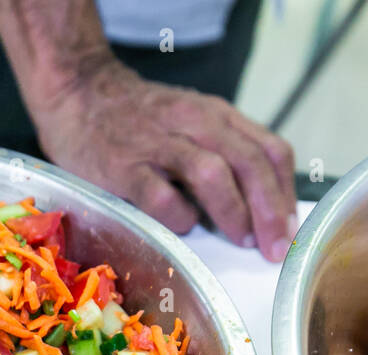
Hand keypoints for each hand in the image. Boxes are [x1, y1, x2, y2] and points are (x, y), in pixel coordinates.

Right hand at [30, 61, 296, 260]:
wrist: (79, 94)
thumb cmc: (139, 121)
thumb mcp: (190, 122)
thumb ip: (222, 155)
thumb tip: (256, 212)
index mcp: (216, 115)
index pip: (269, 149)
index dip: (285, 193)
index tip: (288, 229)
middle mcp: (193, 123)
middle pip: (249, 163)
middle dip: (269, 210)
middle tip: (274, 247)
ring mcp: (158, 144)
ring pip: (213, 174)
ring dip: (234, 213)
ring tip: (241, 240)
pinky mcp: (124, 167)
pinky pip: (161, 198)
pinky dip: (180, 219)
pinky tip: (183, 228)